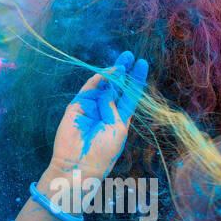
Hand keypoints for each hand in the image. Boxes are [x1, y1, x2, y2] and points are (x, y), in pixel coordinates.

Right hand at [46, 51, 147, 181]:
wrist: (79, 164)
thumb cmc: (103, 152)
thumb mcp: (118, 127)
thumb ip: (115, 104)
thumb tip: (109, 83)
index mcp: (120, 118)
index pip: (130, 94)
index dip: (136, 79)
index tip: (142, 63)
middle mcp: (106, 109)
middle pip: (117, 85)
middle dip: (123, 71)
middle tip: (129, 55)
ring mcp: (92, 106)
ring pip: (103, 84)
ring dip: (112, 73)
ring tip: (122, 64)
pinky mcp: (78, 104)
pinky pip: (89, 87)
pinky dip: (98, 78)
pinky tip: (108, 72)